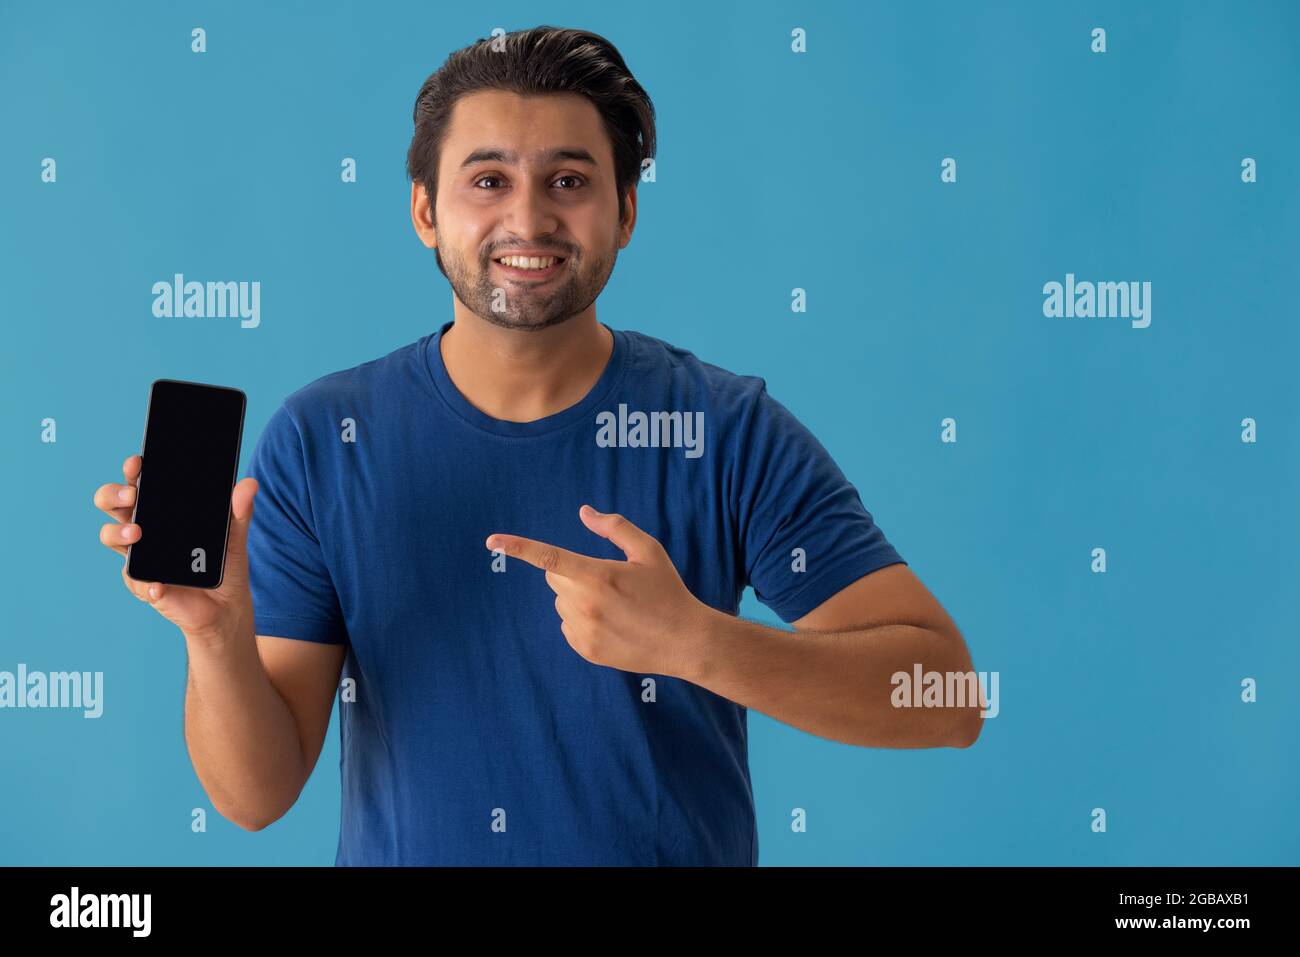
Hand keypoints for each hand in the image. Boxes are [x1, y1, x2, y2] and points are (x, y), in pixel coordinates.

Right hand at [94, 453, 259, 648]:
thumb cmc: (223, 561)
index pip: (140, 482)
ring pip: (110, 536)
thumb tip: (249, 484)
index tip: (138, 462)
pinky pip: (137, 581)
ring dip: (118, 532)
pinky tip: (159, 586)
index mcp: (162, 509)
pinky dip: (147, 583)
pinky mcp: (144, 583)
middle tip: (132, 496)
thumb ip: (239, 509)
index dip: (133, 470)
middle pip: (113, 503)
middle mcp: (143, 528)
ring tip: (138, 533)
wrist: (226, 604)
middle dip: (113, 494)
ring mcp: (140, 555)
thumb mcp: (235, 533)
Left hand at [485, 505, 715, 679]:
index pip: (548, 557)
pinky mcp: (585, 650)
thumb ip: (614, 528)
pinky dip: (582, 621)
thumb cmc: (667, 591)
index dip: (518, 547)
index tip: (492, 541)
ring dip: (577, 598)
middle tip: (606, 579)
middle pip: (554, 578)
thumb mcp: (648, 551)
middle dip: (571, 573)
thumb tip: (584, 513)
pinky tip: (612, 623)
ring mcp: (583, 630)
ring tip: (615, 605)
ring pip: (561, 603)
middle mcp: (585, 604)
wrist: (685, 641)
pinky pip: (568, 626)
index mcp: (597, 575)